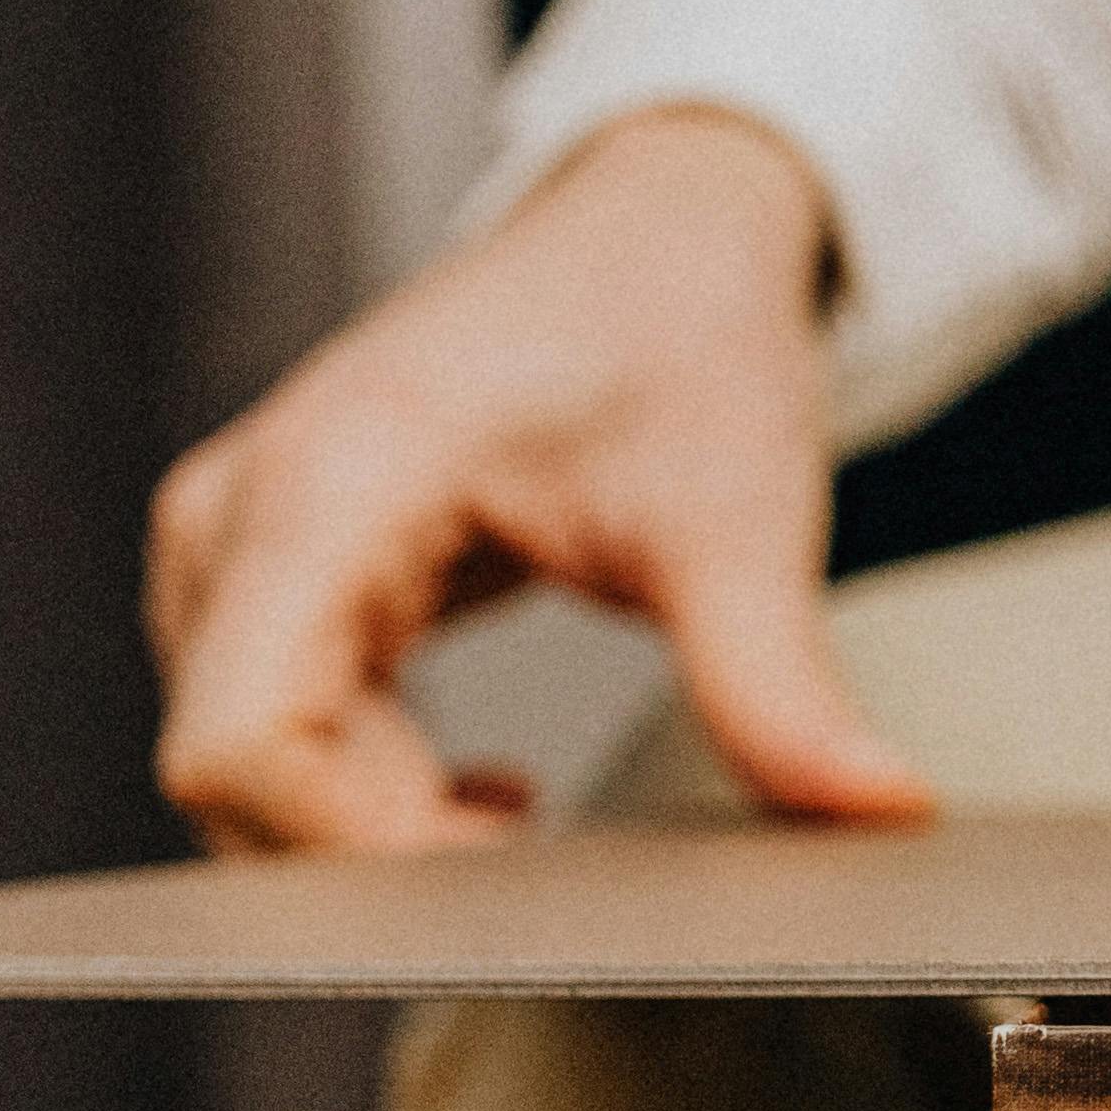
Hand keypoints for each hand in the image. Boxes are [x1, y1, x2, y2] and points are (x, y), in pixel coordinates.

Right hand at [146, 105, 930, 853]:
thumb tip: (877, 810)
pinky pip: (272, 729)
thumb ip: (780, 687)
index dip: (356, 847)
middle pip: (233, 771)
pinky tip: (489, 794)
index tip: (504, 875)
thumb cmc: (678, 329)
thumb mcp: (740, 519)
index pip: (243, 740)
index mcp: (336, 481)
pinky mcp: (267, 570)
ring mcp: (238, 542)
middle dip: (375, 853)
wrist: (657, 233)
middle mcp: (243, 512)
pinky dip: (370, 790)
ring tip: (527, 823)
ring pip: (246, 765)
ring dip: (375, 829)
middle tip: (543, 877)